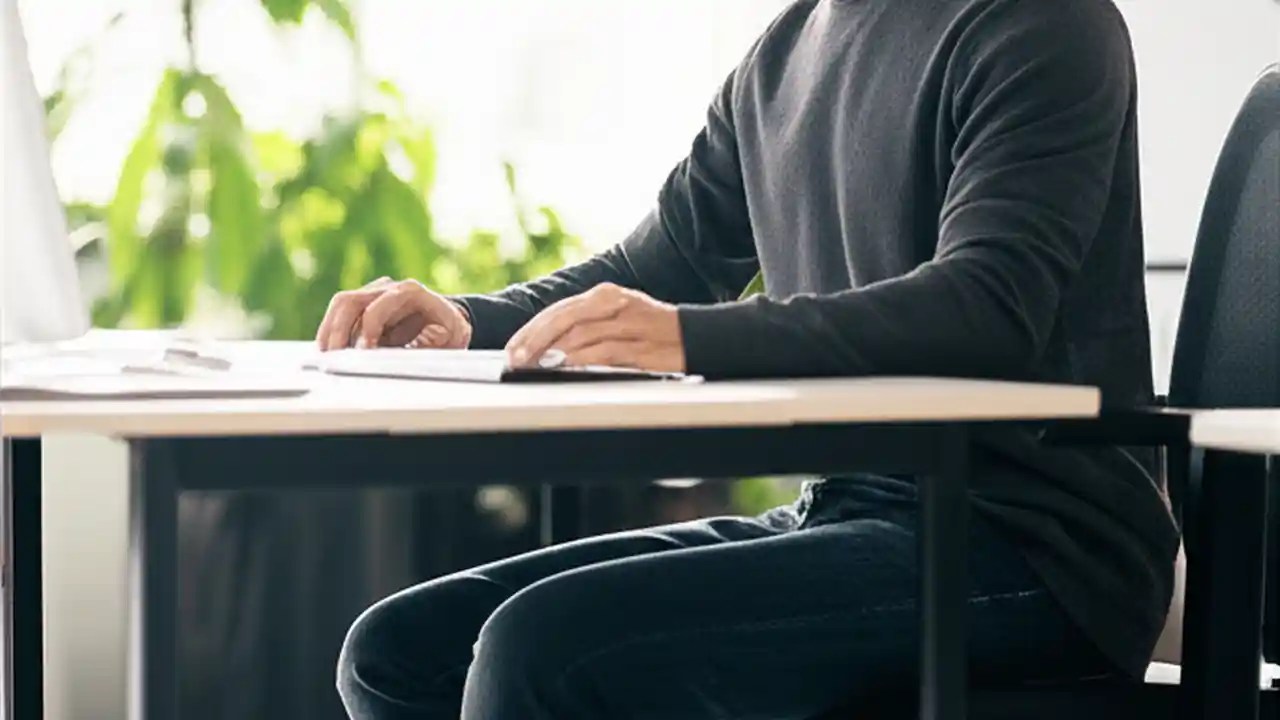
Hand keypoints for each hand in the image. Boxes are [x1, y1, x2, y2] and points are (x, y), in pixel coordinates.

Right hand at [315, 277, 471, 350]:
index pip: (379, 306)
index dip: (368, 329)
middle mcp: (388, 288)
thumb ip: (431, 343)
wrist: (448, 321)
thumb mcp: (451, 336)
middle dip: (338, 329)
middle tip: (334, 355)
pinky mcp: (363, 306)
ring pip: (341, 306)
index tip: (363, 351)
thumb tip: (411, 349)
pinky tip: (328, 349)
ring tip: (325, 355)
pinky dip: (331, 332)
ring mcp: (373, 294)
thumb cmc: (449, 329)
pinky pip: (340, 314)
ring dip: (329, 330)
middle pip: (350, 301)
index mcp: (410, 292)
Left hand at [505, 283, 684, 371]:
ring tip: (534, 366)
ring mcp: (628, 322)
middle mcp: (614, 303)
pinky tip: (565, 367)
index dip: (532, 329)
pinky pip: (604, 351)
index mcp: (605, 295)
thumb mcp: (616, 320)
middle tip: (517, 359)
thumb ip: (584, 329)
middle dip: (536, 340)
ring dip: (554, 352)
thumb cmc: (650, 332)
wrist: (694, 336)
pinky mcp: (640, 344)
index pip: (559, 310)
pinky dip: (581, 359)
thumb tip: (546, 349)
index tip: (513, 348)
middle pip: (565, 318)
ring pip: (581, 334)